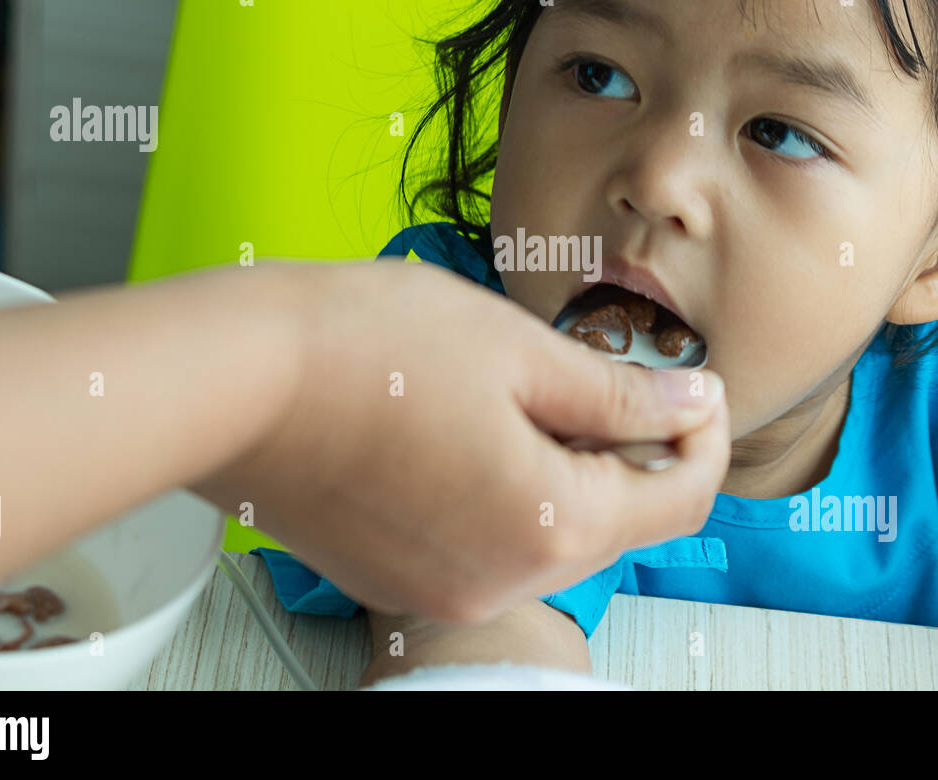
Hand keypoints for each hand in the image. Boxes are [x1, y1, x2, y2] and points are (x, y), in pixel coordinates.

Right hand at [189, 259, 730, 625]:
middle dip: (625, 449)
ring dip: (563, 468)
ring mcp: (445, 589)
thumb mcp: (518, 351)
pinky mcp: (400, 579)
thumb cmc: (368, 348)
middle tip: (596, 369)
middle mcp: (502, 579)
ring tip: (515, 389)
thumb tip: (691, 405)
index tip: (692, 389)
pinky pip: (489, 543)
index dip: (702, 439)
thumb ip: (619, 392)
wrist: (235, 382)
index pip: (678, 501)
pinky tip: (465, 427)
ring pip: (550, 532)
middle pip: (613, 522)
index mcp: (550, 524)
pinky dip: (505, 491)